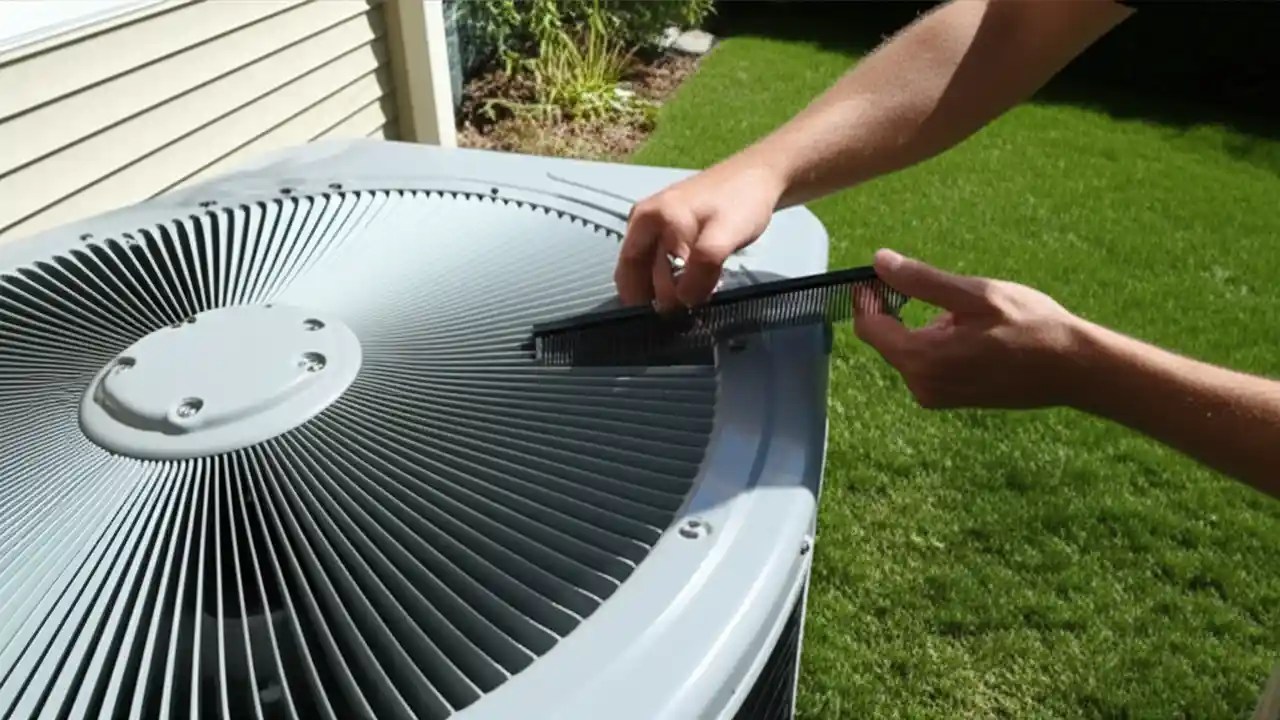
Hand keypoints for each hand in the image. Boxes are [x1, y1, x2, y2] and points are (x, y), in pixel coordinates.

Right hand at [615, 163, 784, 309]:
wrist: (759, 177)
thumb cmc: (741, 203)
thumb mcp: (723, 237)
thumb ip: (701, 268)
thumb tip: (683, 300)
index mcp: (648, 219)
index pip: (637, 273)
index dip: (654, 299)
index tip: (678, 319)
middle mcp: (643, 221)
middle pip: (637, 273)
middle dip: (659, 298)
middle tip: (688, 315)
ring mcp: (653, 224)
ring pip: (647, 270)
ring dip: (665, 291)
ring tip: (691, 304)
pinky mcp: (666, 230)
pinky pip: (660, 262)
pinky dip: (672, 280)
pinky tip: (694, 288)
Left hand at [854, 249, 1086, 409]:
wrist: (1074, 369)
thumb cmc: (1029, 326)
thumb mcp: (974, 294)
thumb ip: (921, 280)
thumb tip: (879, 262)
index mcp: (921, 359)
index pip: (869, 327)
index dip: (867, 298)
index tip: (877, 274)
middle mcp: (921, 385)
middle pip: (885, 341)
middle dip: (893, 310)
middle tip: (919, 282)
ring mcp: (936, 396)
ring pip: (907, 351)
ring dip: (918, 326)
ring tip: (959, 311)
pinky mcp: (951, 399)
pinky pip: (927, 364)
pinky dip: (934, 343)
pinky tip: (969, 331)